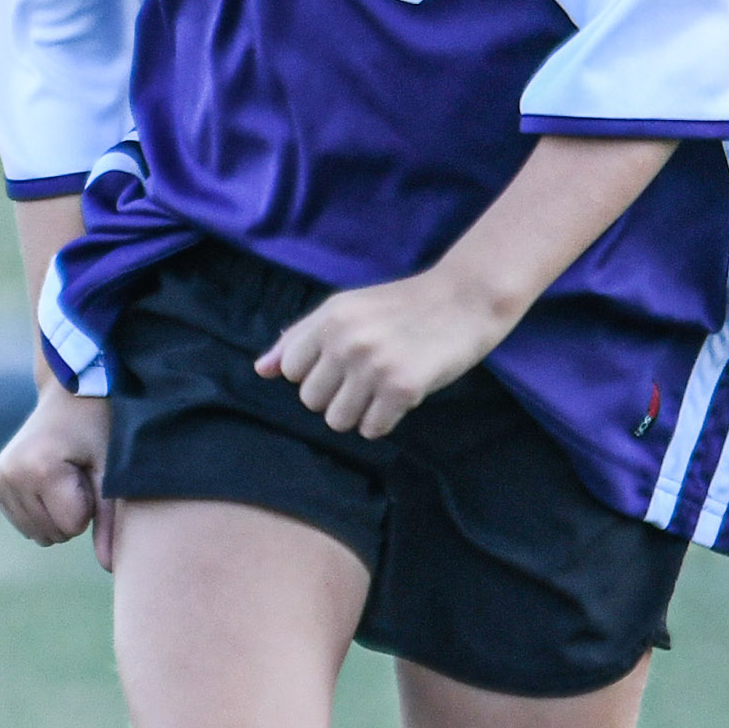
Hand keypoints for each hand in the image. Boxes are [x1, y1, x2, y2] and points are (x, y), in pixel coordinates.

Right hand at [0, 378, 111, 558]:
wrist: (69, 396)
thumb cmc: (97, 431)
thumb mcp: (111, 472)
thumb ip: (110, 520)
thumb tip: (110, 567)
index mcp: (39, 469)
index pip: (71, 527)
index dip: (89, 507)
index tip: (89, 474)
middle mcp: (11, 474)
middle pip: (54, 534)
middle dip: (73, 514)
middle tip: (77, 473)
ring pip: (37, 534)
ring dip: (57, 515)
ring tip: (63, 476)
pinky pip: (24, 523)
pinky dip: (41, 510)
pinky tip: (47, 479)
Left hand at [257, 270, 506, 438]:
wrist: (466, 298)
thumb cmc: (401, 306)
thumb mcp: (346, 308)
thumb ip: (301, 338)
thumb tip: (262, 370)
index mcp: (329, 318)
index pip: (291, 372)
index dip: (316, 373)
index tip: (343, 363)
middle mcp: (346, 341)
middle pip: (311, 400)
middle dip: (336, 396)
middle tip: (366, 377)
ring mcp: (374, 365)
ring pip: (337, 420)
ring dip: (358, 413)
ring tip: (380, 389)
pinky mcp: (403, 388)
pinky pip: (372, 429)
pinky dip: (382, 421)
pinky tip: (398, 398)